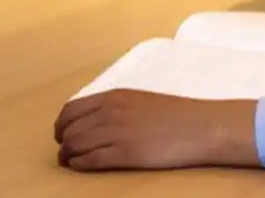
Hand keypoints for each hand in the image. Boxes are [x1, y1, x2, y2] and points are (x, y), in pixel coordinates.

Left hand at [54, 89, 257, 170]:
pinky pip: (90, 160)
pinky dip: (79, 165)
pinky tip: (81, 166)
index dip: (62, 124)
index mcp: (115, 97)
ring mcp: (117, 133)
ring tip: (71, 162)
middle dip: (63, 142)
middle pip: (70, 128)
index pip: (72, 110)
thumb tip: (95, 120)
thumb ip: (117, 107)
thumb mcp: (141, 101)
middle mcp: (111, 112)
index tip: (63, 134)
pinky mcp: (125, 154)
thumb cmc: (177, 114)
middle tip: (65, 151)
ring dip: (68, 155)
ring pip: (75, 144)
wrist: (201, 126)